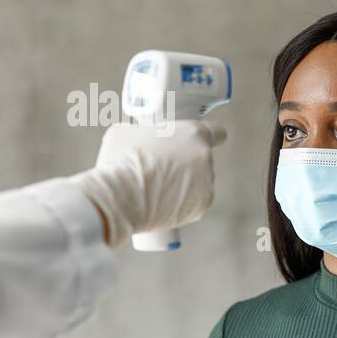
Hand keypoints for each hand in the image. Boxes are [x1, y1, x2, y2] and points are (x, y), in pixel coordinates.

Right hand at [73, 120, 226, 248]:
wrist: (119, 196)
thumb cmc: (121, 160)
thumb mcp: (128, 131)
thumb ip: (146, 133)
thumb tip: (141, 139)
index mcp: (193, 133)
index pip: (217, 132)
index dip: (210, 137)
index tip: (200, 143)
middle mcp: (205, 156)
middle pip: (201, 160)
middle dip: (185, 164)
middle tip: (160, 170)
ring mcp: (206, 183)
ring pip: (198, 182)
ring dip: (184, 185)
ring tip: (156, 188)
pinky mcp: (202, 206)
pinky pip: (194, 203)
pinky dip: (182, 204)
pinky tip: (161, 202)